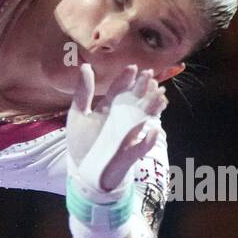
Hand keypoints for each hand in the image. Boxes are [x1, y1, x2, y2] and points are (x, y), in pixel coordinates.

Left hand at [66, 64, 167, 193]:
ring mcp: (127, 136)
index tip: (133, 68)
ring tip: (159, 97)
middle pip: (134, 102)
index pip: (119, 91)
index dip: (125, 80)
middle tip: (149, 75)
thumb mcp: (78, 115)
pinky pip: (141, 148)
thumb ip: (83, 93)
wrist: (84, 172)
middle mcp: (120, 120)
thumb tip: (85, 66)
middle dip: (142, 90)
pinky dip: (147, 141)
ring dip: (151, 110)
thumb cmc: (81, 143)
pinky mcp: (129, 154)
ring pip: (143, 121)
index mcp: (109, 109)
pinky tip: (152, 132)